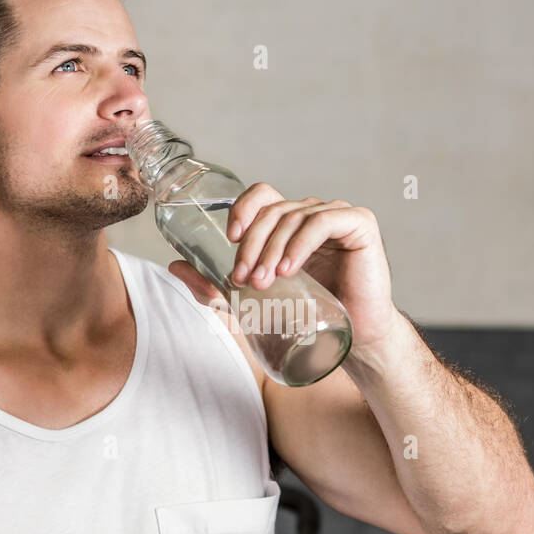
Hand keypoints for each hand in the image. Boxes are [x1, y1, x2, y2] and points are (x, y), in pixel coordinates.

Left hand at [166, 183, 399, 352]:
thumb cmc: (307, 316)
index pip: (262, 196)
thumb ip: (216, 285)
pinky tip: (289, 269)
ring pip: (294, 217)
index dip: (243, 209)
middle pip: (273, 210)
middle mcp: (311, 213)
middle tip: (243, 279)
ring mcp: (336, 215)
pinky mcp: (359, 224)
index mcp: (289, 222)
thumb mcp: (253, 301)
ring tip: (265, 282)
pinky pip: (323, 222)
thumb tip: (175, 266)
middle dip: (252, 244)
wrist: (353, 338)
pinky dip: (301, 244)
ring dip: (272, 250)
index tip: (230, 240)